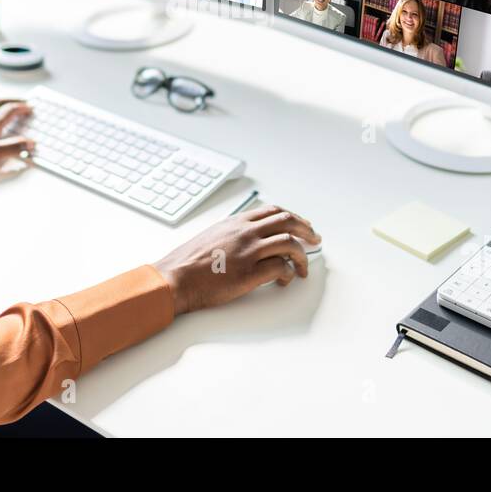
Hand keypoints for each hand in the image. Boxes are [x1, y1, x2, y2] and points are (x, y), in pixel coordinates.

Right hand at [151, 204, 320, 315]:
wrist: (175, 278)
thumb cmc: (188, 262)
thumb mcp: (211, 236)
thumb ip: (232, 233)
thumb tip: (249, 238)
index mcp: (236, 222)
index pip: (273, 211)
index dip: (293, 217)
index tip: (303, 225)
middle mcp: (246, 232)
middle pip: (288, 222)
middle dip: (306, 230)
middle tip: (315, 240)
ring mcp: (249, 252)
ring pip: (289, 244)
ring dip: (302, 256)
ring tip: (303, 268)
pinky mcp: (249, 273)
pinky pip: (281, 268)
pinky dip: (289, 273)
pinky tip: (285, 280)